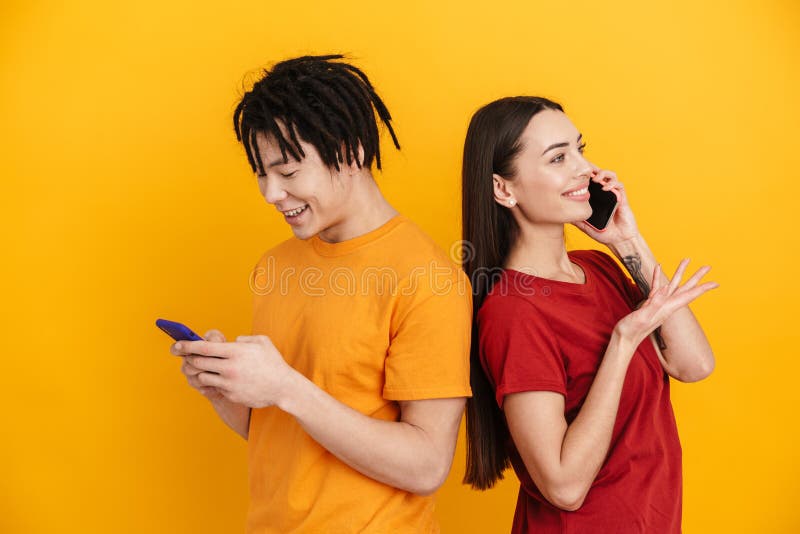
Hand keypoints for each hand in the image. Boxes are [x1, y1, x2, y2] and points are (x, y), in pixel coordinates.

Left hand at [172, 335, 294, 408]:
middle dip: (189, 358)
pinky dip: (213, 382)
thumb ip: (243, 338)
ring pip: (203, 376)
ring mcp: (229, 383)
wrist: (283, 387)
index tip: (176, 344)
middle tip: (186, 356)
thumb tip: (230, 342)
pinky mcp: (230, 395)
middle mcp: (230, 367)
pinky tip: (219, 379)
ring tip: (204, 368)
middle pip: (198, 362)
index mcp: (236, 351)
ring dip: (200, 372)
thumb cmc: (273, 362)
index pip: (203, 347)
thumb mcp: (262, 342)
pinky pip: (214, 387)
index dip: (186, 345)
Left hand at [572, 169, 639, 245]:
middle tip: (586, 172)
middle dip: (593, 169)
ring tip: (596, 179)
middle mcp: (604, 194)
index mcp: (595, 198)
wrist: (619, 240)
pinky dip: (613, 184)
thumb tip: (560, 214)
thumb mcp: (584, 225)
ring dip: (603, 173)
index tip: (576, 174)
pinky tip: (606, 188)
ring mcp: (613, 194)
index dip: (584, 175)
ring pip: (610, 176)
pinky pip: (619, 185)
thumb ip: (575, 218)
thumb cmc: (603, 233)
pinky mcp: (622, 198)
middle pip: (599, 174)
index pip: (589, 181)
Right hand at [614, 259, 718, 346]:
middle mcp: (666, 305)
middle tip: (707, 267)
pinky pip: (657, 286)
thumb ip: (655, 303)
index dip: (702, 289)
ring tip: (685, 261)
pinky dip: (659, 276)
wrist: (624, 340)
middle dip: (696, 278)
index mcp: (667, 308)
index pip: (689, 296)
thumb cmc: (632, 331)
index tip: (715, 283)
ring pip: (673, 285)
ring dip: (680, 273)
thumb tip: (666, 288)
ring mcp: (658, 304)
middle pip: (685, 288)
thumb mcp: (643, 316)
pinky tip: (658, 268)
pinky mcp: (649, 303)